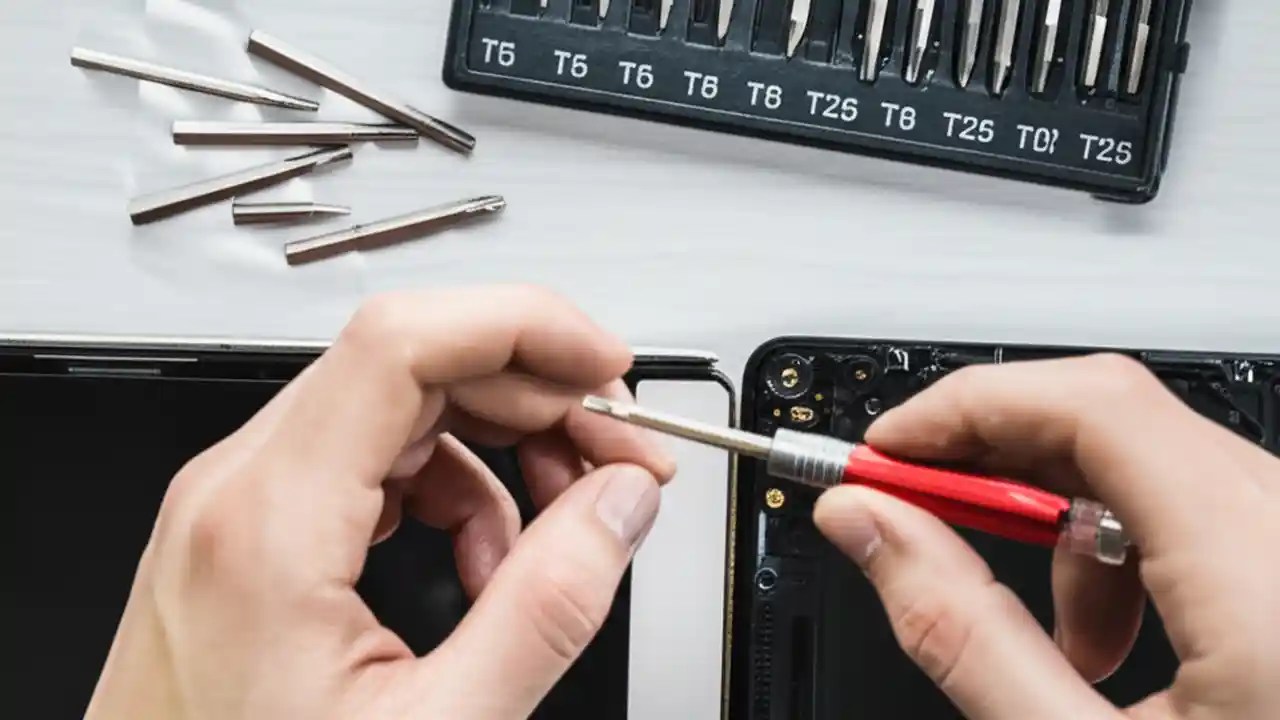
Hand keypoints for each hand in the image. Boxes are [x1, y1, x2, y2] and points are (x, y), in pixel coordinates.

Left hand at [85, 286, 675, 719]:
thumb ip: (546, 609)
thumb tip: (620, 503)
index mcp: (267, 523)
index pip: (404, 341)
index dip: (525, 328)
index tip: (607, 369)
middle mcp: (236, 489)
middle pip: (413, 364)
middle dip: (538, 397)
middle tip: (621, 459)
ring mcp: (236, 505)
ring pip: (400, 409)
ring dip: (502, 448)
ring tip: (558, 533)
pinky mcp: (251, 530)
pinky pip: (374, 463)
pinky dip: (453, 491)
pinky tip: (486, 564)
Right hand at [814, 354, 1279, 719]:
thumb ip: (960, 632)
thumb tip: (871, 528)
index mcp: (1270, 576)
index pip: (1093, 406)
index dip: (966, 410)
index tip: (884, 456)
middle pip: (1121, 423)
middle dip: (999, 464)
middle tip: (912, 514)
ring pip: (1164, 466)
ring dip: (1065, 521)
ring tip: (1047, 639)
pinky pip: (1209, 512)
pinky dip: (1130, 551)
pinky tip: (1116, 644)